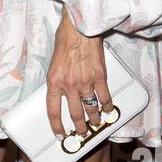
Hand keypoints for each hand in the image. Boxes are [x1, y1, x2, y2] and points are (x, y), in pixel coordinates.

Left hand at [45, 5, 113, 136]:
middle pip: (75, 114)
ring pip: (91, 108)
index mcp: (54, 81)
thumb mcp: (54, 63)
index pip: (53, 110)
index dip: (56, 125)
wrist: (79, 27)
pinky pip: (104, 96)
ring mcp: (85, 81)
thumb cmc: (65, 40)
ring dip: (94, 119)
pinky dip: (107, 105)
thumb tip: (62, 93)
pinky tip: (108, 110)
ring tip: (96, 124)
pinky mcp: (99, 76)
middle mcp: (69, 85)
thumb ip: (58, 80)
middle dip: (79, 127)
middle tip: (82, 132)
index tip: (60, 134)